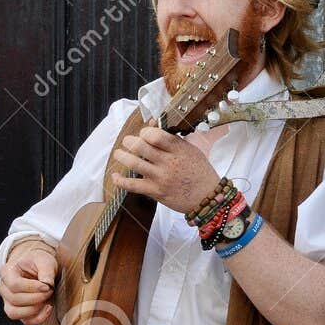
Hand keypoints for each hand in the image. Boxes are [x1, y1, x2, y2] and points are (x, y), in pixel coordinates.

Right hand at [0, 240, 57, 324]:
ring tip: (47, 300)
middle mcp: (4, 288)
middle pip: (15, 299)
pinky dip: (38, 318)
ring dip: (34, 310)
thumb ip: (46, 271)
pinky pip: (25, 321)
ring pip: (15, 313)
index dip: (32, 288)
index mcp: (7, 272)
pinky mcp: (18, 312)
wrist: (38, 268)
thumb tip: (47, 285)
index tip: (47, 286)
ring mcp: (8, 302)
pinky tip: (48, 308)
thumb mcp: (45, 261)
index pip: (15, 285)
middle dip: (36, 298)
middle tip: (50, 291)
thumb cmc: (39, 262)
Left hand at [109, 124, 226, 214]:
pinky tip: (115, 176)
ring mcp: (161, 178)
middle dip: (130, 141)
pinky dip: (121, 180)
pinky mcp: (156, 192)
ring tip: (118, 153)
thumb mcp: (192, 150)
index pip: (156, 135)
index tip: (144, 134)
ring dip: (122, 156)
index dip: (145, 132)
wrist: (208, 197)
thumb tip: (154, 126)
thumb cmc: (200, 173)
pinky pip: (133, 186)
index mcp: (179, 149)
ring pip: (134, 163)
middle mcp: (169, 163)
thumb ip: (173, 140)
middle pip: (141, 146)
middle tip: (128, 142)